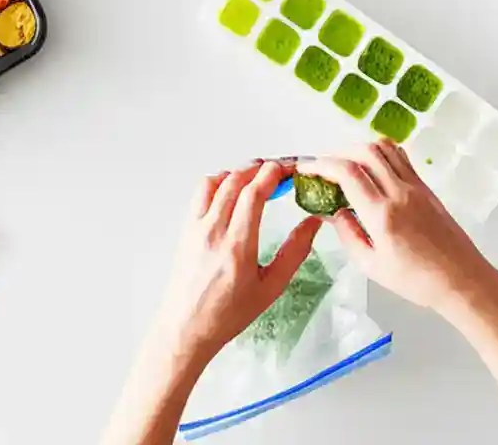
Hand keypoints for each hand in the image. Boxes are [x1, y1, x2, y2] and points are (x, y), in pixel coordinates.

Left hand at [151, 161, 322, 361]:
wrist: (186, 329)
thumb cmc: (228, 315)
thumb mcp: (271, 288)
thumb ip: (295, 252)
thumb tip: (312, 223)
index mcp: (236, 245)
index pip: (253, 192)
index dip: (273, 173)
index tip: (289, 170)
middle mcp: (212, 231)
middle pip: (235, 180)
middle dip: (260, 168)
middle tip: (279, 172)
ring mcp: (195, 228)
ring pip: (214, 181)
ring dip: (238, 174)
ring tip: (256, 180)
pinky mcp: (186, 230)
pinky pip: (201, 194)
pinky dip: (219, 184)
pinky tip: (232, 194)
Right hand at [298, 139, 496, 313]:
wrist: (462, 280)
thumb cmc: (417, 281)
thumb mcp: (371, 266)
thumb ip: (348, 234)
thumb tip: (332, 212)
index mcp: (382, 215)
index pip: (347, 172)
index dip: (321, 165)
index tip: (306, 168)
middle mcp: (400, 193)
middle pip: (364, 151)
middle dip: (337, 154)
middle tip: (324, 170)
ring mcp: (416, 187)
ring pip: (384, 148)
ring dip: (359, 150)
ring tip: (347, 168)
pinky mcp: (426, 188)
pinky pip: (401, 158)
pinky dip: (381, 154)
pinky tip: (372, 171)